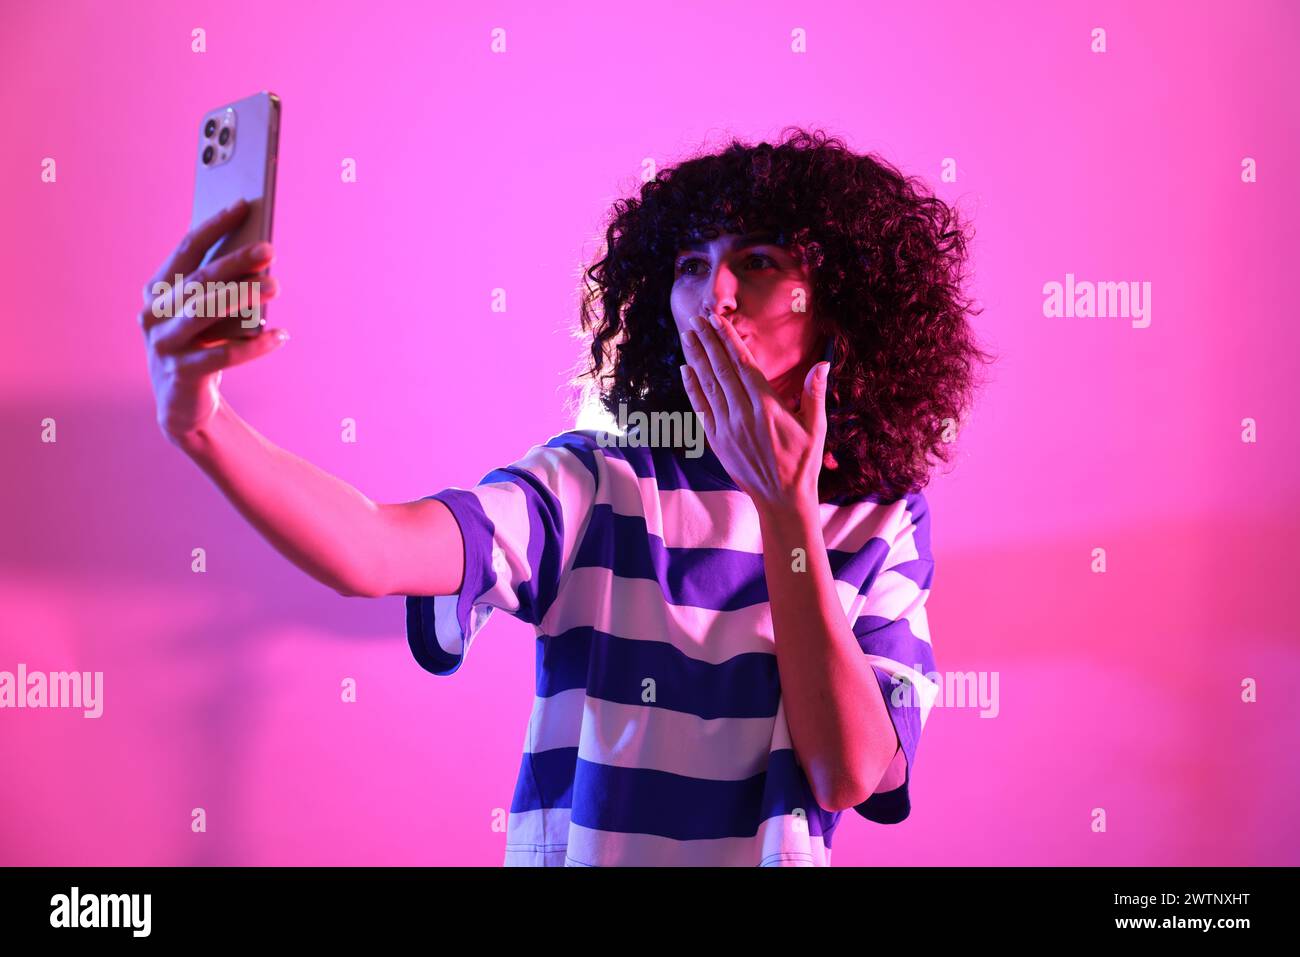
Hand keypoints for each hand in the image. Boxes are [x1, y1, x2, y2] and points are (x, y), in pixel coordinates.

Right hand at [139, 200, 286, 444]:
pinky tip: (280, 335)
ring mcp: (165, 345)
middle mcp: (154, 315)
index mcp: (158, 290)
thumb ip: (220, 288)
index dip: (215, 227)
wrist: (182, 403)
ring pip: (205, 313)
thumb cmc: (199, 345)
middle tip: (270, 249)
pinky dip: (254, 346)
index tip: (244, 206)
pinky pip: (223, 355)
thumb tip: (258, 255)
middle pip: (200, 280)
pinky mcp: (182, 373)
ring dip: (243, 296)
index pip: (187, 250)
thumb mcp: (205, 314)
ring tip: (276, 285)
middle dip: (236, 262)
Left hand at [679, 311, 829, 511]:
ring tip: (688, 334)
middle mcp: (743, 414)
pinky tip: (685, 370)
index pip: (744, 364)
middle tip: (697, 317)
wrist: (782, 500)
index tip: (718, 319)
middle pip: (721, 369)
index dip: (729, 339)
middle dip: (708, 341)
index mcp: (768, 407)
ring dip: (696, 358)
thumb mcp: (816, 428)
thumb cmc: (803, 463)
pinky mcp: (717, 441)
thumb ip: (815, 394)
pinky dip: (692, 388)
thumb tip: (823, 363)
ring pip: (708, 385)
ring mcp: (727, 428)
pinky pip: (701, 408)